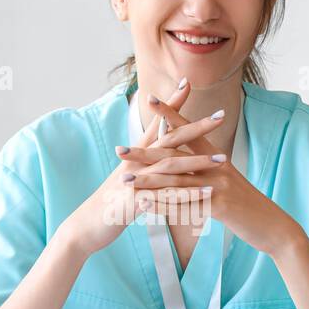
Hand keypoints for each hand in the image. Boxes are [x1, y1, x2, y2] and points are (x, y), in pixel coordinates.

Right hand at [59, 78, 220, 255]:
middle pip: (168, 139)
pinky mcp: (136, 202)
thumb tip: (158, 150)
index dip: (171, 103)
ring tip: (222, 158)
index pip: (157, 124)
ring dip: (197, 162)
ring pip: (170, 166)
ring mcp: (135, 181)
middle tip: (221, 115)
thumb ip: (144, 162)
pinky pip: (167, 197)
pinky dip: (188, 195)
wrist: (86, 226)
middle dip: (196, 127)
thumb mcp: (128, 177)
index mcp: (136, 155)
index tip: (187, 83)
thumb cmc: (111, 202)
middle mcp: (136, 163)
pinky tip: (207, 194)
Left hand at [134, 93, 302, 257]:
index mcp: (218, 158)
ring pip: (177, 181)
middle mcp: (218, 167)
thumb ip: (210, 168)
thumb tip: (192, 159)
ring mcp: (219, 186)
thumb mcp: (230, 181)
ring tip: (124, 180)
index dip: (171, 114)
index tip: (151, 100)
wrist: (274, 227)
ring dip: (148, 182)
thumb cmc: (248, 206)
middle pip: (176, 156)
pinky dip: (164, 206)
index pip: (190, 130)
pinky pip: (186, 205)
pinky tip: (145, 206)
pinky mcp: (221, 207)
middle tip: (119, 149)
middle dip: (145, 152)